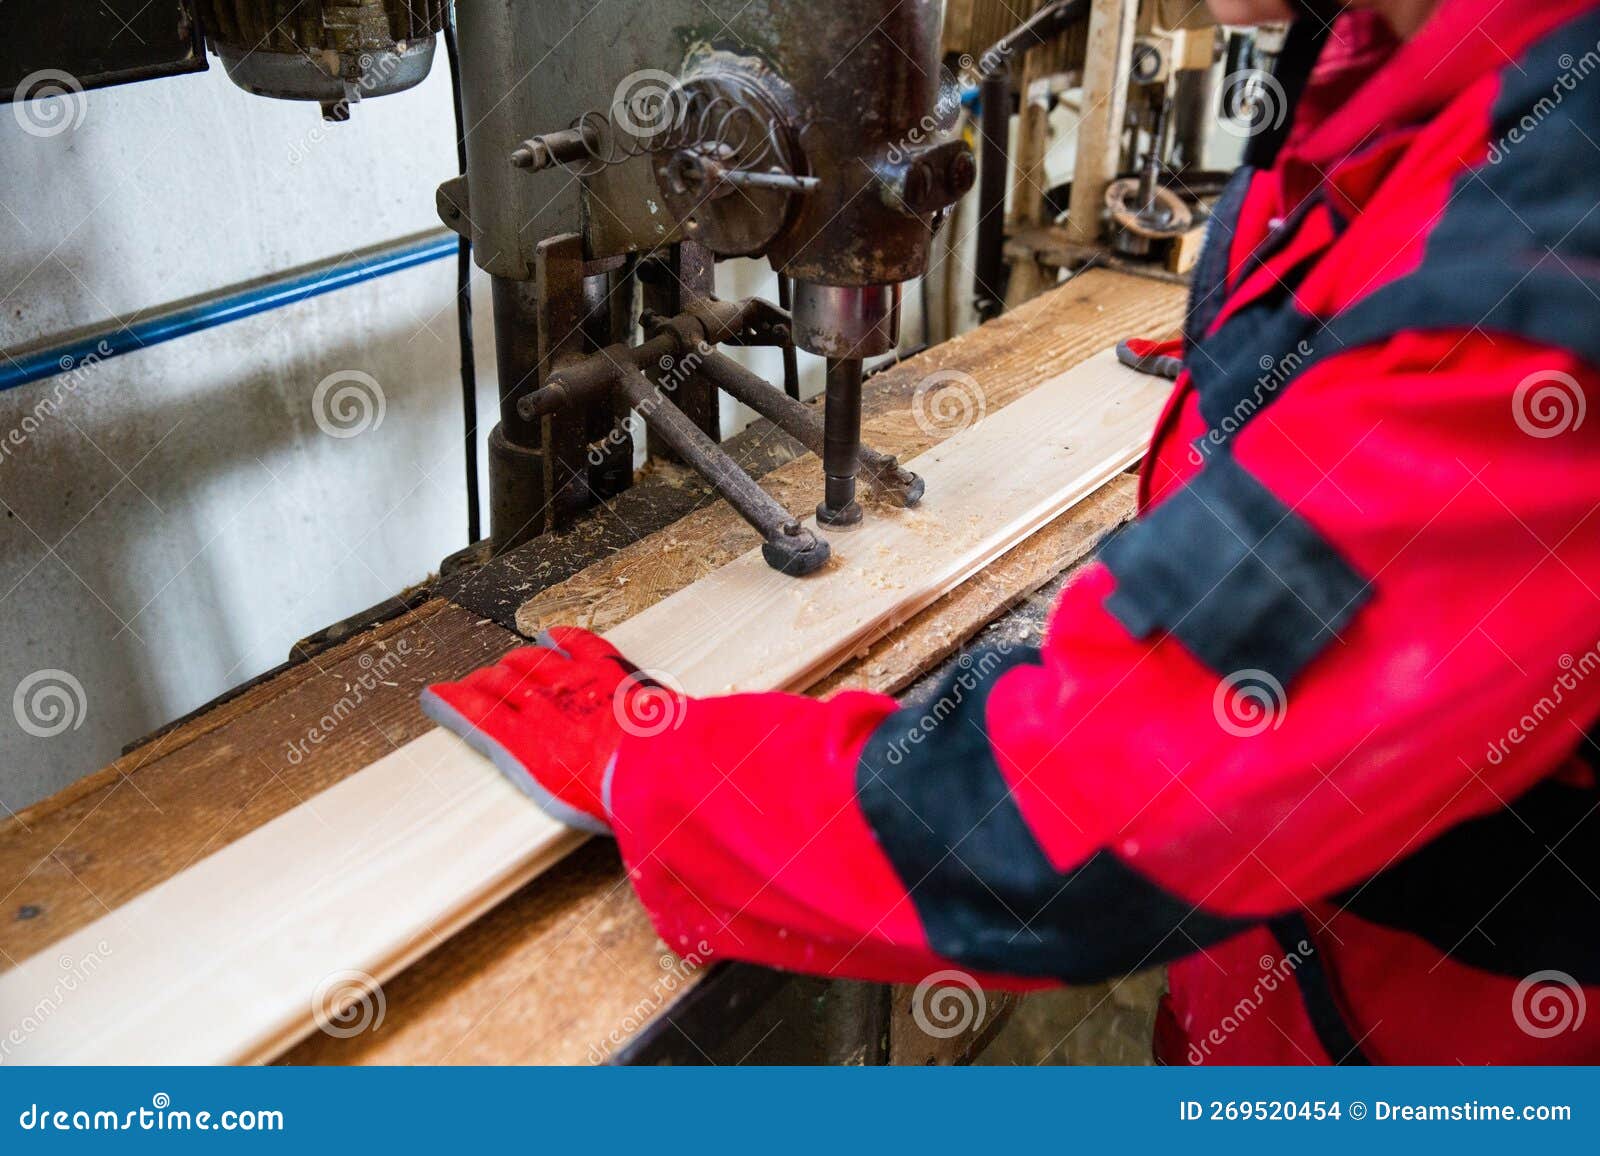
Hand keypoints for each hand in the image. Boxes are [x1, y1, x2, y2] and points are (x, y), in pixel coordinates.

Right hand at [419, 627, 681, 834]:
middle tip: (470, 684)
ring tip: (503, 664)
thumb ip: (530, 775)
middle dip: (480, 683)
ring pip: (532, 662)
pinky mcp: (610, 670)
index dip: (450, 703)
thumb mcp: (555, 800)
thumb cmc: (614, 795)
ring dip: (514, 662)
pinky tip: (551, 635)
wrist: (659, 769)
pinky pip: (579, 644)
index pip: (475, 714)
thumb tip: (517, 767)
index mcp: (524, 743)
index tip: (434, 696)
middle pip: (500, 685)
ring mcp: (577, 683)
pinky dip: (562, 638)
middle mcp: (543, 706)